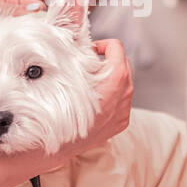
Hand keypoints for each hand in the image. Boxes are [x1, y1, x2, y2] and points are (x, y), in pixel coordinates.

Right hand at [61, 38, 132, 157]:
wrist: (60, 142)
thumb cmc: (63, 107)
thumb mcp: (70, 73)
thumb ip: (81, 56)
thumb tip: (82, 46)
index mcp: (116, 77)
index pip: (116, 47)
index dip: (102, 45)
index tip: (89, 51)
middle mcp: (125, 93)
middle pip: (124, 64)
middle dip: (108, 61)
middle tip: (89, 66)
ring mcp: (124, 109)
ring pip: (124, 85)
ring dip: (110, 80)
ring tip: (90, 85)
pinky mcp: (122, 122)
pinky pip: (120, 102)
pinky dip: (111, 98)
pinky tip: (93, 102)